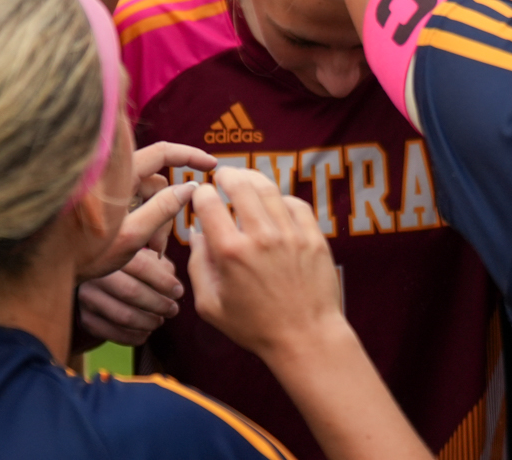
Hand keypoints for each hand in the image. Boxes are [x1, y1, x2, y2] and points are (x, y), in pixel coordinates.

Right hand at [77, 246, 184, 345]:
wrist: (93, 279)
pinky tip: (145, 332)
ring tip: (159, 321)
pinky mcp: (86, 318)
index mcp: (113, 254)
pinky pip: (113, 333)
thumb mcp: (143, 258)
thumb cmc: (129, 269)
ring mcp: (88, 298)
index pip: (142, 267)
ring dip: (148, 322)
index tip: (179, 292)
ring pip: (123, 315)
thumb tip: (173, 286)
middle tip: (173, 310)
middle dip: (158, 304)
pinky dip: (133, 336)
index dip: (164, 282)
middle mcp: (96, 275)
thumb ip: (161, 266)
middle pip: (132, 292)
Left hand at [86, 141, 216, 278]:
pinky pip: (130, 202)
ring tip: (148, 253)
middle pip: (155, 181)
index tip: (211, 166)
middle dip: (167, 209)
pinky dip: (139, 220)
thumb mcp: (129, 237)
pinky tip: (135, 248)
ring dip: (153, 219)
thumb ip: (162, 209)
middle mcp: (111, 177)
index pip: (162, 152)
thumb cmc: (80, 254)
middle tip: (161, 245)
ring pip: (144, 194)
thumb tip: (191, 189)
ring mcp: (104, 189)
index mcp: (119, 178)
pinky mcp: (98, 201)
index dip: (190, 155)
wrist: (43, 267)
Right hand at [188, 168, 342, 365]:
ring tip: (245, 179)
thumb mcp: (211, 306)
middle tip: (223, 175)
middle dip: (228, 175)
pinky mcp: (313, 237)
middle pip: (241, 185)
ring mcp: (290, 234)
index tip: (201, 194)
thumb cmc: (254, 326)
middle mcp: (261, 237)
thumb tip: (197, 235)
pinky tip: (275, 202)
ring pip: (269, 190)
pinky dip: (282, 198)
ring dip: (253, 179)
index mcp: (231, 252)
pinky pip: (296, 203)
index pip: (210, 204)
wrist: (305, 336)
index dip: (202, 194)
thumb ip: (199, 267)